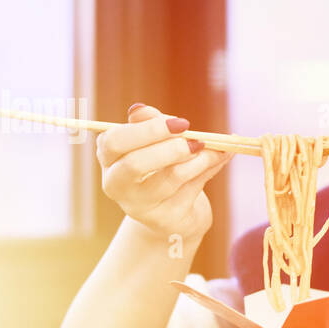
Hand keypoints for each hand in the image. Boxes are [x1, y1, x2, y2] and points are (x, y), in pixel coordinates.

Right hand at [96, 102, 231, 243]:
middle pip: (134, 164)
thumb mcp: (155, 142)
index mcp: (108, 158)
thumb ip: (152, 123)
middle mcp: (116, 184)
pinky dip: (209, 167)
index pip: (114, 141)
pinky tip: (220, 156)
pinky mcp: (165, 219)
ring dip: (198, 158)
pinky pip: (192, 188)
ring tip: (211, 147)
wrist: (175, 214)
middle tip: (196, 139)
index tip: (179, 123)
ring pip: (171, 177)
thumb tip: (140, 109)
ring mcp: (139, 206)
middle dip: (170, 148)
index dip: (147, 129)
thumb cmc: (161, 167)